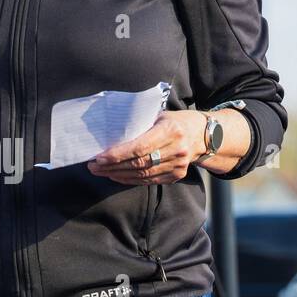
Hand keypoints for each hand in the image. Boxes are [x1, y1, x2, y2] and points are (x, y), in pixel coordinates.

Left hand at [88, 110, 209, 184]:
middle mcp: (176, 149)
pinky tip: (115, 176)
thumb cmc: (174, 121)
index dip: (118, 155)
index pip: (140, 147)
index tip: (99, 157)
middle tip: (93, 166)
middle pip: (139, 163)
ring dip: (118, 175)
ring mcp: (179, 165)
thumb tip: (109, 130)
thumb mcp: (159, 115)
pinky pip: (149, 181)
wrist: (204, 135)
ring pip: (143, 175)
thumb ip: (139, 124)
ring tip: (100, 172)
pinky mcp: (177, 175)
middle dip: (113, 166)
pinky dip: (130, 179)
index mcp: (170, 131)